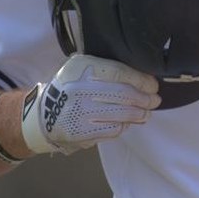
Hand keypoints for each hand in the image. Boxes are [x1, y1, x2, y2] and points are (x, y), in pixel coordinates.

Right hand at [20, 54, 160, 155]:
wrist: (44, 116)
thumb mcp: (83, 69)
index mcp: (81, 67)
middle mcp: (78, 88)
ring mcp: (79, 111)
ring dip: (139, 114)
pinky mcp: (80, 130)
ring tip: (146, 113)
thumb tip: (144, 78)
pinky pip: (113, 128)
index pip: (119, 72)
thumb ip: (108, 70)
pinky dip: (124, 125)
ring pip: (121, 113)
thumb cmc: (72, 89)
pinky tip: (128, 122)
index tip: (153, 85)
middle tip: (154, 100)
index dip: (141, 80)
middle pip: (124, 94)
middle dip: (144, 99)